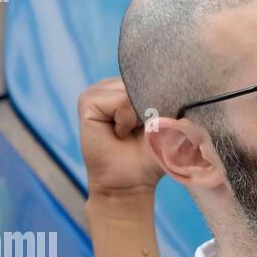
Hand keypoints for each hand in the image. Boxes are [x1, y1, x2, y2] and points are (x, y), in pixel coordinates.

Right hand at [78, 77, 163, 199]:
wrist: (131, 182)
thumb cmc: (150, 155)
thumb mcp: (167, 122)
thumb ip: (167, 99)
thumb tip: (169, 83)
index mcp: (131, 86)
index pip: (151, 75)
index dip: (160, 95)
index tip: (158, 121)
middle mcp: (113, 85)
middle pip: (141, 80)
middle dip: (148, 105)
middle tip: (142, 130)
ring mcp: (98, 91)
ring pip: (130, 90)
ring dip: (136, 114)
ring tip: (128, 133)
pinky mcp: (87, 101)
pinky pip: (118, 101)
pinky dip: (124, 120)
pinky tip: (119, 134)